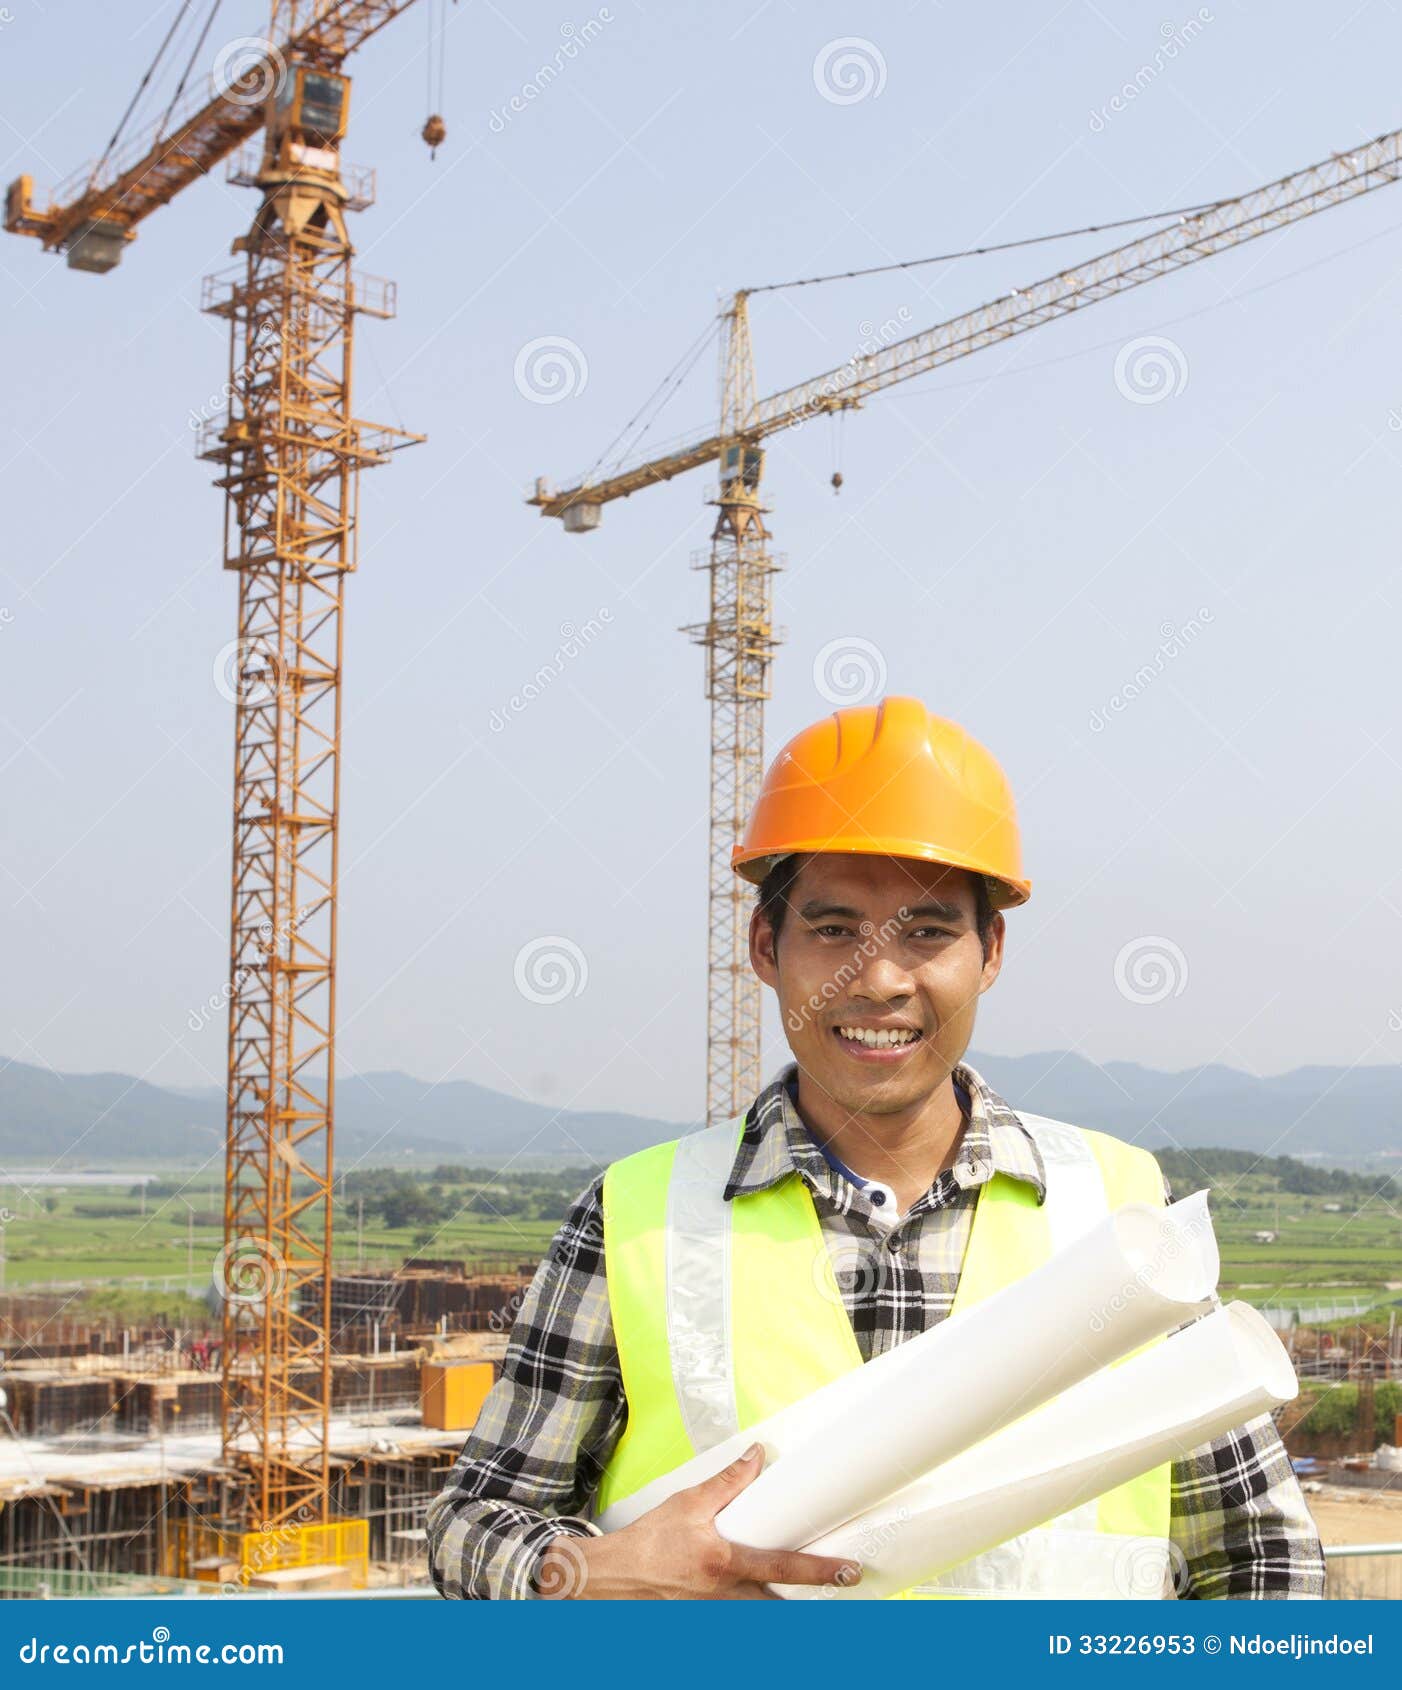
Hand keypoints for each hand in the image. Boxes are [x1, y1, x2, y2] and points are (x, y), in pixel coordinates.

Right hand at [534, 1443, 862, 1599]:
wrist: (615, 1577)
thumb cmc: (650, 1540)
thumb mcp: (688, 1503)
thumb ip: (727, 1483)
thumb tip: (757, 1456)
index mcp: (725, 1564)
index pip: (783, 1568)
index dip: (820, 1571)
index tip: (850, 1570)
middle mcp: (726, 1595)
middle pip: (782, 1605)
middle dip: (811, 1600)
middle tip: (839, 1584)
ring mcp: (717, 1612)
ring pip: (762, 1614)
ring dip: (784, 1605)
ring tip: (808, 1594)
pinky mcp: (707, 1618)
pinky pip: (740, 1615)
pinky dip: (756, 1608)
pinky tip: (763, 1597)